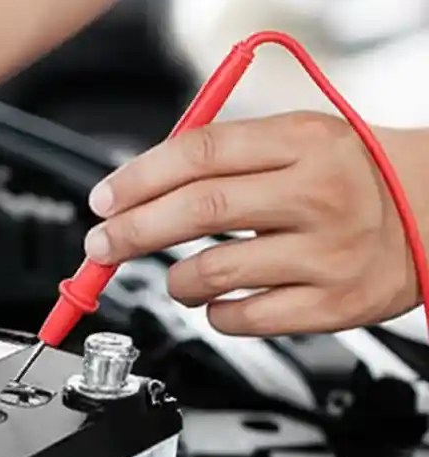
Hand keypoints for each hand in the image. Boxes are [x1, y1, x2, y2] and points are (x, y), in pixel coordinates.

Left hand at [83, 111, 426, 334]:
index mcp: (304, 141)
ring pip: (214, 271)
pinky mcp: (337, 304)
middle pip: (199, 209)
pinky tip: (218, 301)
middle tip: (102, 243)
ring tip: (175, 277)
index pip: (199, 153)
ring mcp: (330, 252)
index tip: (104, 198)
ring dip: (174, 279)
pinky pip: (246, 318)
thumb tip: (137, 185)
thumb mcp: (299, 137)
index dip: (138, 178)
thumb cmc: (355, 172)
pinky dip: (215, 313)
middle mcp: (319, 193)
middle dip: (133, 230)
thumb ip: (225, 153)